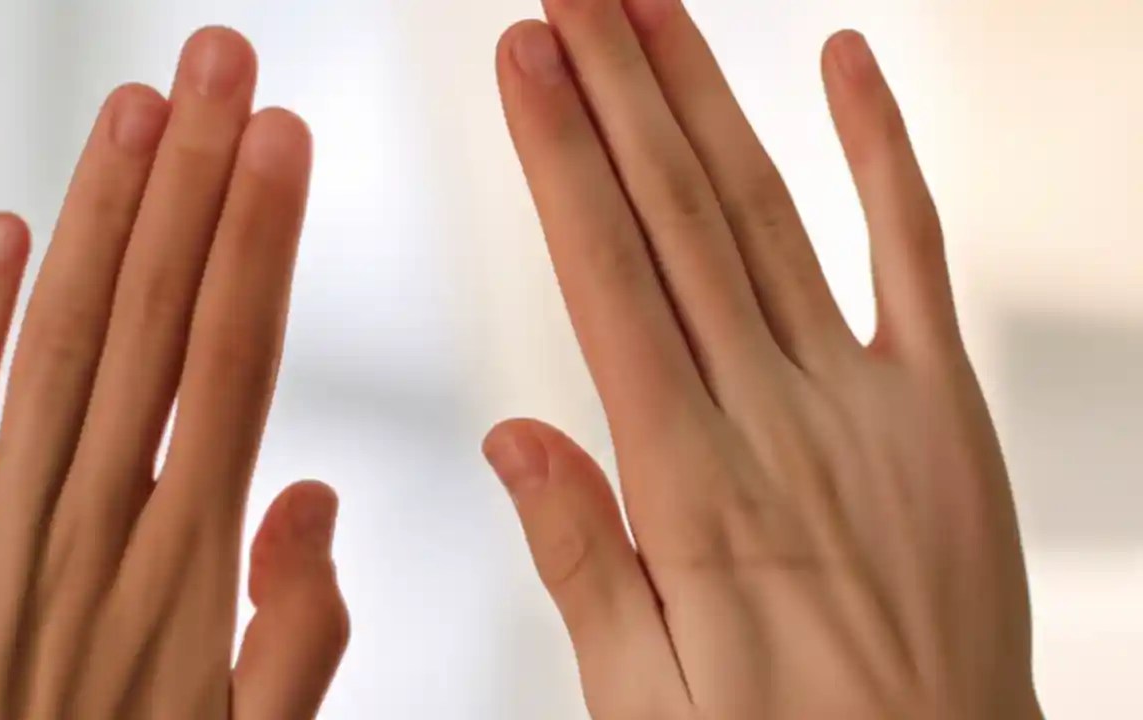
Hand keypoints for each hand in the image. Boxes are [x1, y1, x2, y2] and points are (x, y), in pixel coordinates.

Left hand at [0, 27, 345, 718]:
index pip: (240, 363)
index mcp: (196, 569)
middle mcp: (104, 530)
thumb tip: (315, 488)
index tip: (282, 141)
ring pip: (63, 347)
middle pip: (160, 323)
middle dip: (195, 181)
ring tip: (140, 109)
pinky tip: (3, 233)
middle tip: (221, 63)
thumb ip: (299, 623)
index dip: (261, 241)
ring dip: (102, 218)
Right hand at [485, 2, 1041, 717]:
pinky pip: (912, 256)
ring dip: (707, 98)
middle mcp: (776, 418)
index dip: (560, 160)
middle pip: (680, 218)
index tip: (521, 60)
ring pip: (770, 216)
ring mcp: (870, 401)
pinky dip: (881, 154)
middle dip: (616, 88)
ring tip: (648, 6)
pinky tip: (846, 63)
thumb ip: (578, 558)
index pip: (607, 283)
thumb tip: (512, 433)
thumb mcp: (641, 698)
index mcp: (689, 486)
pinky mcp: (943, 407)